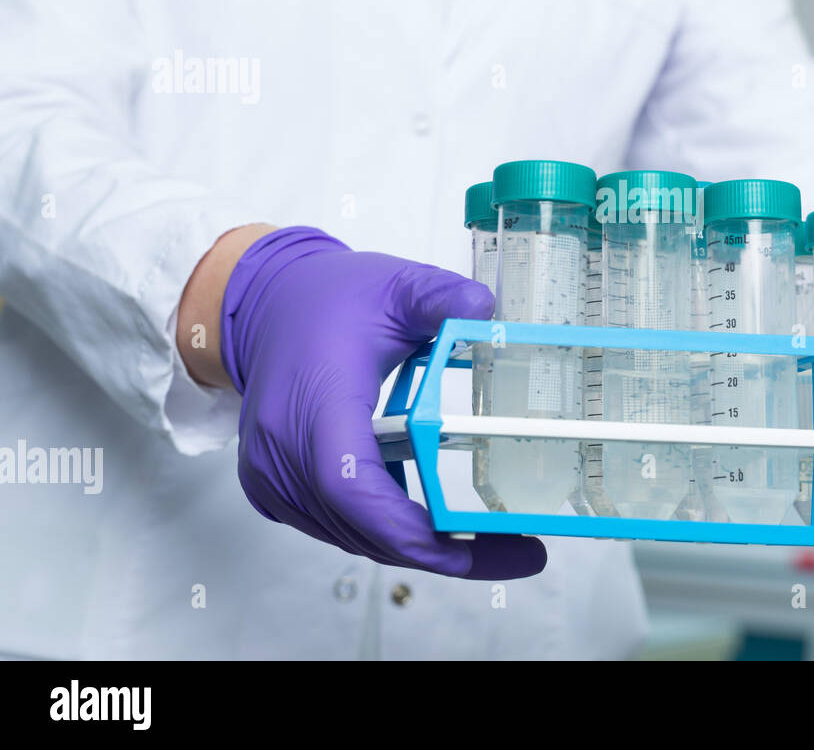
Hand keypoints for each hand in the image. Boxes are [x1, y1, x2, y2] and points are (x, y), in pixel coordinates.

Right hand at [219, 226, 546, 579]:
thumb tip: (485, 309)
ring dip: (420, 546)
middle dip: (441, 549)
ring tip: (495, 544)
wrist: (267, 307)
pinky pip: (340, 525)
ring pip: (354, 536)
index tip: (472, 545)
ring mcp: (272, 475)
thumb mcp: (395, 287)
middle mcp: (282, 449)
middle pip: (362, 527)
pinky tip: (443, 523)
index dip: (408, 528)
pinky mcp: (275, 487)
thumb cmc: (329, 299)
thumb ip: (441, 297)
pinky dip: (391, 530)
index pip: (351, 485)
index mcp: (313, 401)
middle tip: (519, 554)